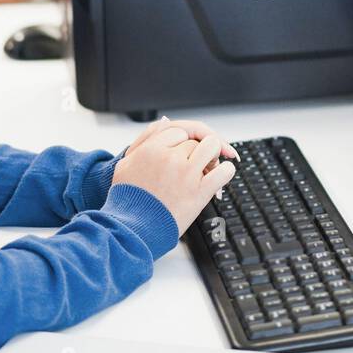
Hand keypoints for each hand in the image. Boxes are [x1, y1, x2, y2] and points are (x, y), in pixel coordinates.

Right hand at [112, 118, 237, 233]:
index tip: (184, 152)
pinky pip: (223, 171)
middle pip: (194, 141)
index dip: (183, 141)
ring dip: (213, 155)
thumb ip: (144, 143)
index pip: (178, 132)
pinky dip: (226, 171)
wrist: (134, 228)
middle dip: (197, 150)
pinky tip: (222, 174)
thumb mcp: (126, 165)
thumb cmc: (128, 200)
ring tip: (209, 166)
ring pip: (211, 147)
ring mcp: (186, 174)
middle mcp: (170, 158)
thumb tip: (163, 124)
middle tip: (196, 164)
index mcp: (151, 149)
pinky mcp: (199, 192)